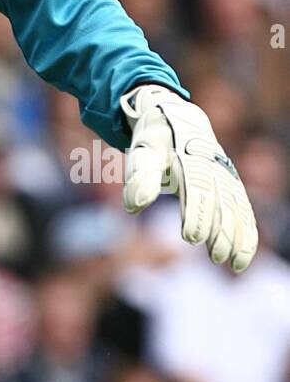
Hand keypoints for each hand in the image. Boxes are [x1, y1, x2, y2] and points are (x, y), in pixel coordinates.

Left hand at [119, 84, 257, 272]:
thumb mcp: (143, 152)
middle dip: (220, 229)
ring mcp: (226, 174)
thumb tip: (134, 207)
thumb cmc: (155, 140)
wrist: (176, 117)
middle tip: (216, 256)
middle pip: (221, 200)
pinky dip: (246, 232)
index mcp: (189, 154)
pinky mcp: (232, 184)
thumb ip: (140, 177)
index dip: (196, 213)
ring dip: (238, 236)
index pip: (196, 187)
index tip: (191, 238)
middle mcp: (213, 164)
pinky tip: (243, 257)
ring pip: (237, 207)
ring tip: (233, 265)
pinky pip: (243, 209)